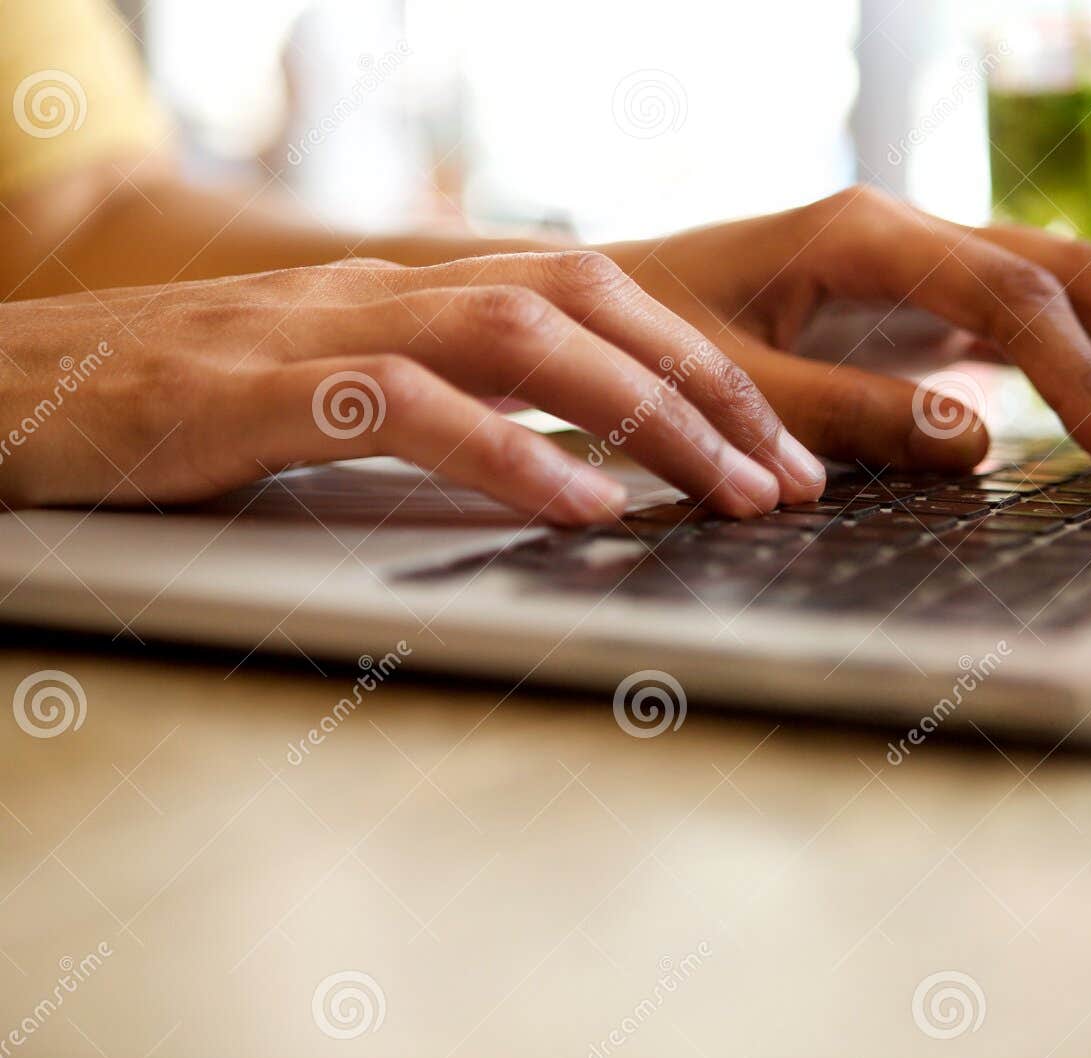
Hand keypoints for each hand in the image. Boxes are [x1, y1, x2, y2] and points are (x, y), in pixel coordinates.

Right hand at [0, 255, 829, 519]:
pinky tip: (581, 509)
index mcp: (410, 294)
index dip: (700, 369)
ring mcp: (313, 333)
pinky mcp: (244, 393)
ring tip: (725, 493)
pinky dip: (505, 458)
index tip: (779, 450)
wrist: (0, 392)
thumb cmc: (175, 406)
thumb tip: (568, 463)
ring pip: (517, 338)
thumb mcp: (335, 396)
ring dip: (640, 417)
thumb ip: (445, 409)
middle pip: (587, 302)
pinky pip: (397, 408)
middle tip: (789, 479)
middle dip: (705, 390)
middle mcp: (380, 293)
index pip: (595, 300)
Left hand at [603, 186, 1090, 485]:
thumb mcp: (732, 384)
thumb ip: (845, 416)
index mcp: (865, 234)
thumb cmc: (651, 338)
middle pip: (1074, 278)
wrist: (610, 304)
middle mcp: (912, 235)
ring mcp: (926, 267)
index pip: (1013, 299)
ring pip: (1070, 296)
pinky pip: (1034, 331)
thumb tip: (976, 448)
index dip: (1089, 382)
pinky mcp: (926, 308)